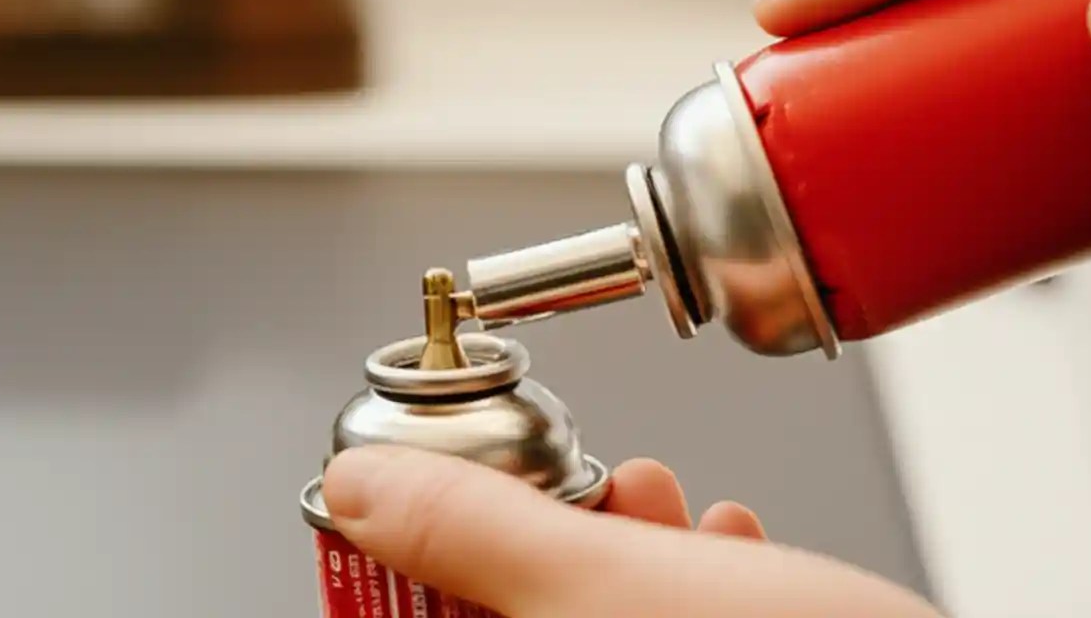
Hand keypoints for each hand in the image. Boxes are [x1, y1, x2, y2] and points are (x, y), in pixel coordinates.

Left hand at [322, 445, 941, 617]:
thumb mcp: (600, 589)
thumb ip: (470, 532)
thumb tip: (362, 493)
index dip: (416, 571)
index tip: (437, 505)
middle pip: (514, 616)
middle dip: (544, 535)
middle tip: (570, 485)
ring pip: (602, 615)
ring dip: (625, 541)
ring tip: (656, 495)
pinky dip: (694, 574)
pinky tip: (728, 541)